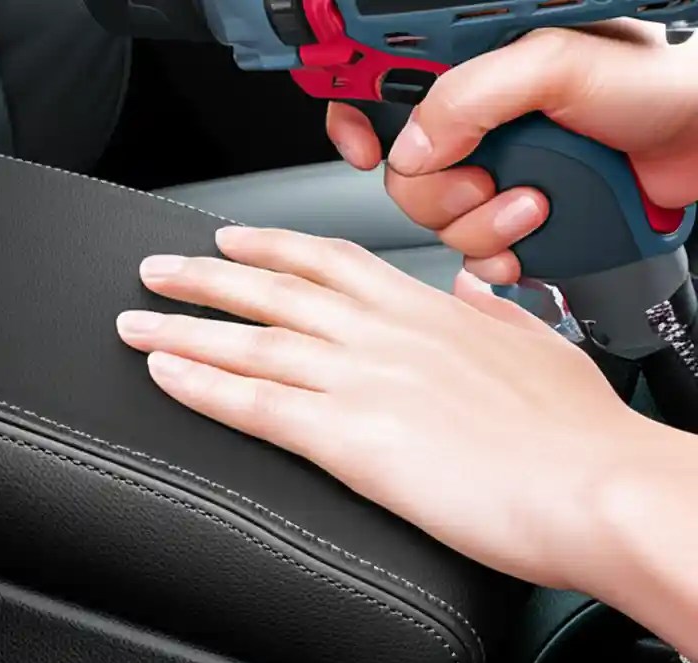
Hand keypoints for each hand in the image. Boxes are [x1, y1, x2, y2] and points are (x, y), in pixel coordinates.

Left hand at [116, 226, 677, 590]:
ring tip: (134, 320)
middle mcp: (381, 335)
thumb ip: (496, 314)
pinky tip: (165, 374)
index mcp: (425, 310)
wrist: (594, 484)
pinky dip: (202, 385)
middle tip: (154, 269)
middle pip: (271, 291)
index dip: (271, 246)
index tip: (229, 238)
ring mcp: (359, 381)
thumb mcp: (539, 344)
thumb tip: (479, 290)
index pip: (331, 262)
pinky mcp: (348, 437)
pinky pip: (255, 404)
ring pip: (249, 342)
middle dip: (203, 277)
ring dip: (181, 328)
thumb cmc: (578, 430)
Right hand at [326, 21, 697, 283]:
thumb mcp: (555, 64)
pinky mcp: (515, 219)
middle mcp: (474, 123)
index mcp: (469, 70)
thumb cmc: (653, 82)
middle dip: (439, 188)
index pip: (376, 88)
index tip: (364, 148)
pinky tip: (532, 233)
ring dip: (481, 224)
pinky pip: (471, 254)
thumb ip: (472, 95)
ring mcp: (494, 172)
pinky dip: (498, 254)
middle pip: (400, 173)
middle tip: (486, 175)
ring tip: (533, 201)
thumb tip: (412, 145)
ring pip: (434, 219)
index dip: (354, 121)